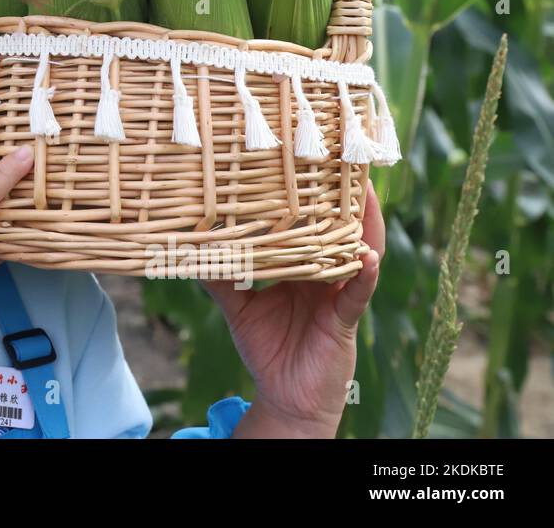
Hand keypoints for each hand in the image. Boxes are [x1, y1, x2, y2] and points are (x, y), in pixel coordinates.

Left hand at [199, 184, 384, 437]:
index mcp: (303, 265)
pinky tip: (365, 258)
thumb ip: (219, 275)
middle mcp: (325, 274)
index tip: (305, 159)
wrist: (285, 396)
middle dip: (345, 198)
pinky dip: (362, 276)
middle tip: (346, 160)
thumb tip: (187, 246)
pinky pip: (358, 294)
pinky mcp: (345, 320)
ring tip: (366, 195)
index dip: (311, 196)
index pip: (311, 224)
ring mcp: (339, 295)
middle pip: (340, 230)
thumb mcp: (237, 304)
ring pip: (357, 252)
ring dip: (364, 226)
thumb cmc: (266, 346)